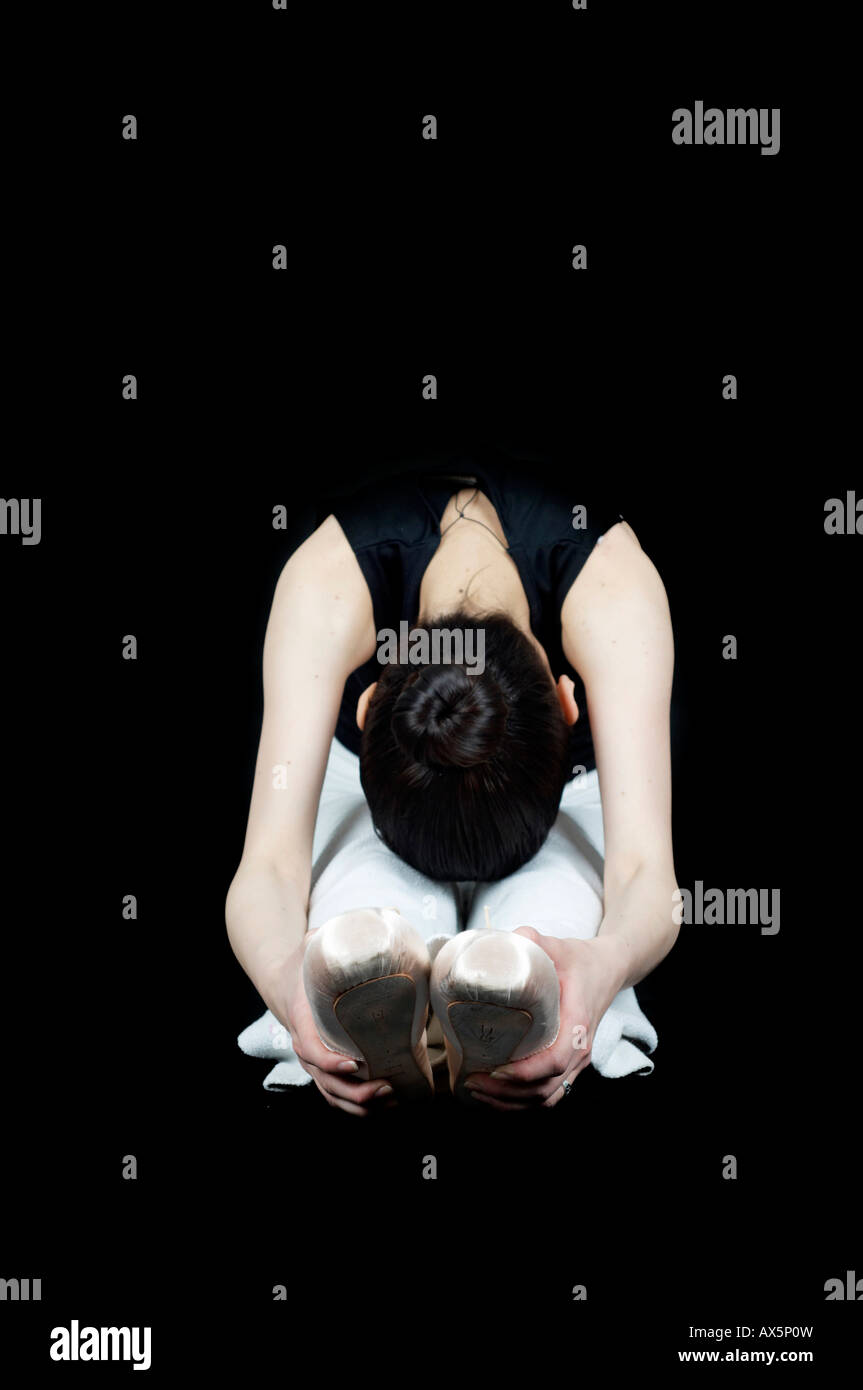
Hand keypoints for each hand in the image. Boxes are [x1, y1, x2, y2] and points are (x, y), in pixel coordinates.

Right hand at [269, 930, 400, 1116]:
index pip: (312, 1050)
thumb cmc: (303, 962)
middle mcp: (304, 1045)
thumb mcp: (317, 943)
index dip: (331, 1063)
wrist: (280, 977)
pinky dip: (353, 1107)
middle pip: (325, 1081)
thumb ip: (346, 930)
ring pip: (331, 1094)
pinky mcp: (322, 1066)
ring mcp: (313, 1060)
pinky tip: (379, 1108)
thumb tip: (394, 914)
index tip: (356, 1065)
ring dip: (357, 1105)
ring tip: (389, 1100)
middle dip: (354, 1092)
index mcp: (301, 1020)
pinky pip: (334, 1094)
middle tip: (386, 1088)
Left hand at [464, 927, 624, 1110]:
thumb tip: (505, 938)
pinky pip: (550, 1093)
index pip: (554, 1060)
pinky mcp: (571, 1064)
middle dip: (507, 1093)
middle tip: (472, 1082)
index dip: (525, 1072)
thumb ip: (533, 939)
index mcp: (577, 1023)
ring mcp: (578, 1060)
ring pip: (548, 1098)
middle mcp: (581, 1049)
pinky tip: (498, 1096)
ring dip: (513, 1103)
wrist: (609, 968)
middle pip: (546, 1088)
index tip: (496, 1069)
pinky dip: (524, 1102)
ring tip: (479, 1092)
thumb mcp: (558, 945)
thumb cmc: (582, 960)